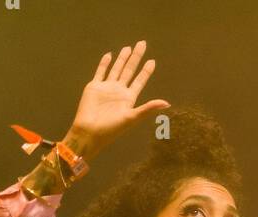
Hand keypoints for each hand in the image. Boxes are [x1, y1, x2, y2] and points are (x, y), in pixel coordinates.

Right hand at [67, 40, 169, 156]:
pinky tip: (109, 55)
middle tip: (142, 43)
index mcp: (128, 99)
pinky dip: (104, 63)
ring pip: (116, 69)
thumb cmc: (111, 129)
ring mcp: (106, 88)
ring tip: (128, 48)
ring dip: (122, 59)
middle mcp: (118, 92)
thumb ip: (148, 109)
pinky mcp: (94, 87)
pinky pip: (100, 72)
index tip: (152, 61)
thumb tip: (167, 103)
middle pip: (129, 70)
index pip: (139, 81)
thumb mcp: (132, 118)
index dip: (146, 71)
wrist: (89, 132)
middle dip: (135, 57)